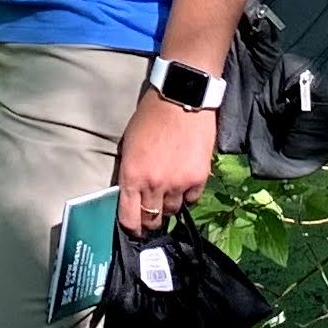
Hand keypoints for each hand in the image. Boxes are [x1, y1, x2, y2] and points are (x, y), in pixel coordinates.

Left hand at [115, 90, 217, 232]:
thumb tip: (130, 193)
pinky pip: (191, 200)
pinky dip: (187, 195)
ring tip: (168, 190)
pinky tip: (183, 182)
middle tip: (151, 212)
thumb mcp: (129, 145)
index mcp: (131, 175)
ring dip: (168, 204)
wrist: (180, 99)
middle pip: (152, 219)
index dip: (131, 227)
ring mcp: (178, 184)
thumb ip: (130, 172)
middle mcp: (153, 184)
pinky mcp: (198, 179)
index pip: (129, 217)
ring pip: (172, 210)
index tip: (133, 227)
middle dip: (150, 219)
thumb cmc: (149, 117)